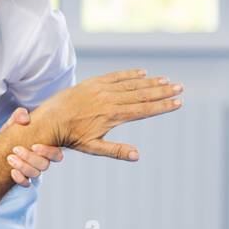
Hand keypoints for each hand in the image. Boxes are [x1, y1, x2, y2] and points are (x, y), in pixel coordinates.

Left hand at [0, 106, 63, 187]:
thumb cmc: (9, 135)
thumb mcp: (13, 123)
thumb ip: (18, 115)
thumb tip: (25, 118)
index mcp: (44, 148)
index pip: (56, 154)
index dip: (48, 152)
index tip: (34, 146)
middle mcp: (41, 160)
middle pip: (45, 164)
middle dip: (30, 158)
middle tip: (15, 149)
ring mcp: (33, 170)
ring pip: (36, 174)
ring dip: (23, 167)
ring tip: (10, 158)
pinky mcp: (23, 178)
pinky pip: (26, 183)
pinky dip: (20, 179)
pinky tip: (12, 172)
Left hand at [29, 69, 184, 159]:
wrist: (48, 121)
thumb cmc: (70, 137)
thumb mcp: (93, 147)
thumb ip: (116, 150)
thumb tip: (137, 155)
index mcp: (112, 116)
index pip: (144, 110)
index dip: (163, 107)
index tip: (178, 103)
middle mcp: (109, 100)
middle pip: (142, 95)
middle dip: (163, 92)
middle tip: (180, 88)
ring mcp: (101, 89)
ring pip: (131, 84)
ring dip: (151, 82)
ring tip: (167, 81)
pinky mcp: (92, 83)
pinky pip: (115, 76)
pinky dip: (130, 74)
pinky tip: (143, 72)